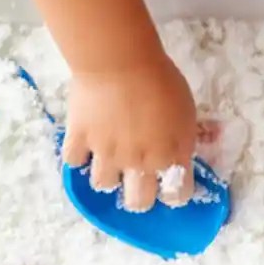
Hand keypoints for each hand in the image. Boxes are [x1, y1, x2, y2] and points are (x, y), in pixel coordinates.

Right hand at [62, 57, 197, 211]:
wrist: (120, 61)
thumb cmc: (160, 78)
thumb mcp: (187, 107)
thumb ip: (186, 134)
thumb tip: (189, 147)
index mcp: (171, 154)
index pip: (177, 195)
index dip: (174, 194)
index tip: (168, 186)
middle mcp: (140, 163)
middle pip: (138, 203)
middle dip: (138, 197)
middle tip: (135, 180)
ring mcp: (107, 154)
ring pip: (103, 185)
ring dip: (106, 174)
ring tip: (106, 156)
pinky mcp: (79, 141)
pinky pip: (74, 161)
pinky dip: (78, 154)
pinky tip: (83, 142)